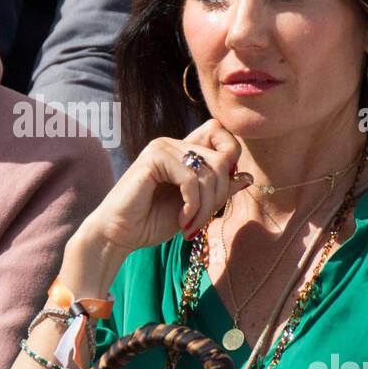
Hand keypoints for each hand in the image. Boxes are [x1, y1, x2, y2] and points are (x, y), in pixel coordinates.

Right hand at [83, 119, 251, 252]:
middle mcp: (174, 143)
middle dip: (220, 193)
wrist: (119, 235)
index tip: (220, 194)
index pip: (221, 133)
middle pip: (223, 156)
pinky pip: (190, 178)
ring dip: (206, 205)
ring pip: (210, 170)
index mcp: (183, 150)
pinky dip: (192, 204)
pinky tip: (182, 219)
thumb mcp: (195, 207)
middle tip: (204, 218)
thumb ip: (219, 190)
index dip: (230, 158)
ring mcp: (162, 148)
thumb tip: (248, 177)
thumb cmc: (152, 221)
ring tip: (192, 224)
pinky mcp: (153, 158)